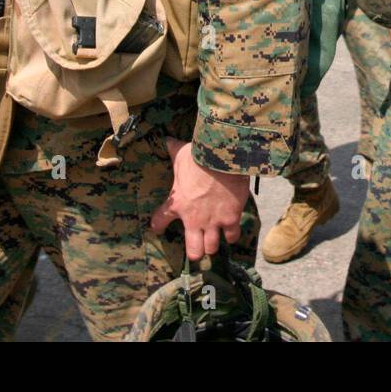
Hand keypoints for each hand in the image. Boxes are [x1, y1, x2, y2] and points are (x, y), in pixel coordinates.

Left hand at [150, 138, 250, 259]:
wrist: (221, 160)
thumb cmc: (198, 156)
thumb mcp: (181, 153)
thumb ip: (172, 150)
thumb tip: (166, 139)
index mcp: (177, 204)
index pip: (159, 222)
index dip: (158, 226)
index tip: (158, 228)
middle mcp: (194, 219)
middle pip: (194, 251)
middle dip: (195, 252)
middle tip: (197, 247)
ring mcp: (213, 221)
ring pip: (212, 248)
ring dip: (213, 244)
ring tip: (215, 240)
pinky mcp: (231, 218)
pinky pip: (232, 235)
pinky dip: (232, 234)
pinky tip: (232, 231)